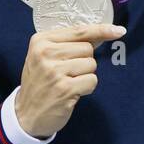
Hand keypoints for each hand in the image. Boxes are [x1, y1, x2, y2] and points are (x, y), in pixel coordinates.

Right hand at [15, 24, 125, 138]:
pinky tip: (71, 92)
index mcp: (40, 41)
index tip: (118, 30)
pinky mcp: (64, 88)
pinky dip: (86, 88)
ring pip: (91, 64)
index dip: (101, 30)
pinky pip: (92, 81)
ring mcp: (54, 71)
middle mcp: (45, 53)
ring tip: (67, 83)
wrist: (25, 114)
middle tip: (67, 73)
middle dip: (84, 61)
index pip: (79, 31)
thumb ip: (67, 44)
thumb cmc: (40, 83)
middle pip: (88, 48)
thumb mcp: (44, 57)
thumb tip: (101, 34)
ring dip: (85, 76)